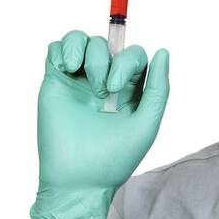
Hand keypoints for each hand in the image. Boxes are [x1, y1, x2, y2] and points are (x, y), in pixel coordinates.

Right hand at [30, 29, 169, 218]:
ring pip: (81, 40)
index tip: (116, 87)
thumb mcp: (146, 124)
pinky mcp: (55, 82)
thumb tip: (163, 52)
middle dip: (104, 60)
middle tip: (101, 91)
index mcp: (129, 91)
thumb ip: (158, 90)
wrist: (78, 179)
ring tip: (78, 72)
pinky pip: (56, 48)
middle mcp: (104, 82)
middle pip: (107, 45)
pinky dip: (62, 49)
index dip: (127, 60)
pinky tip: (66, 68)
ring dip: (82, 49)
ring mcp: (78, 81)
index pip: (133, 55)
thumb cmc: (114, 158)